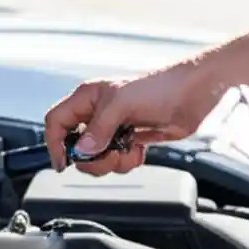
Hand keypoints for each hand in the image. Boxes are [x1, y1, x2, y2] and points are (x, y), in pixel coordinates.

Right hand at [43, 63, 220, 175]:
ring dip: (113, 161)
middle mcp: (98, 113)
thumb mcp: (122, 104)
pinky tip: (139, 149)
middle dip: (92, 158)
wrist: (192, 94)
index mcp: (88, 98)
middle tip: (108, 155)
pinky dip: (128, 161)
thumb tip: (82, 150)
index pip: (57, 122)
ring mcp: (115, 128)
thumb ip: (99, 128)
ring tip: (128, 149)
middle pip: (76, 147)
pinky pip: (118, 160)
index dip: (55, 143)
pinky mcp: (131, 139)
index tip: (65, 162)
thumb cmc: (159, 87)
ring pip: (97, 158)